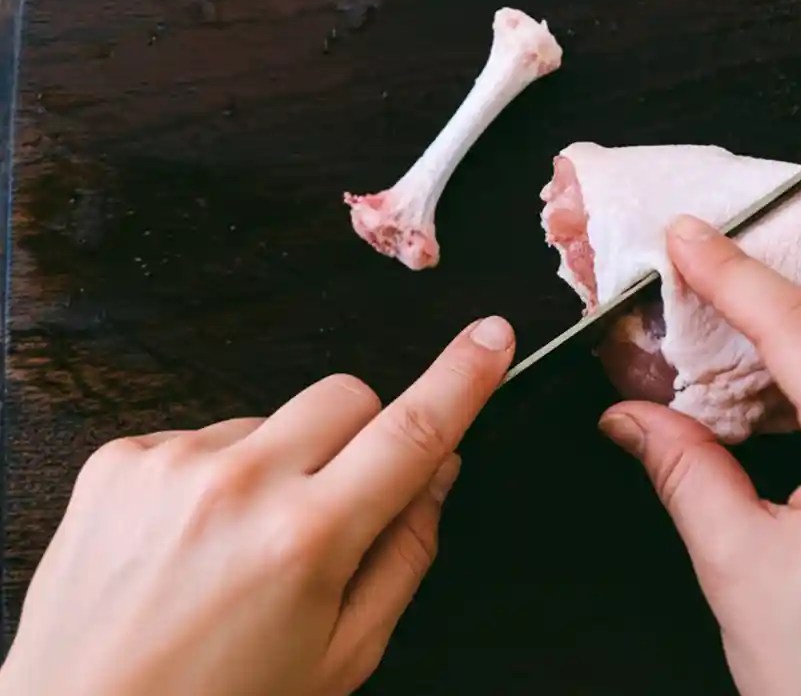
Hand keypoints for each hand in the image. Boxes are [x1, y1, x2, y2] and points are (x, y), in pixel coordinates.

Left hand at [0, 317, 516, 695]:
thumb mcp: (343, 652)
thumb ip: (405, 554)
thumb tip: (436, 472)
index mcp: (307, 539)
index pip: (411, 432)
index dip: (463, 378)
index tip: (490, 338)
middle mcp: (239, 485)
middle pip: (347, 397)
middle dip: (364, 437)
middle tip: (339, 507)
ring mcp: (172, 463)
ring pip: (274, 421)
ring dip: (281, 464)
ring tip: (240, 548)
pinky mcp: (120, 458)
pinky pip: (205, 437)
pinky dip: (216, 477)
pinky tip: (192, 541)